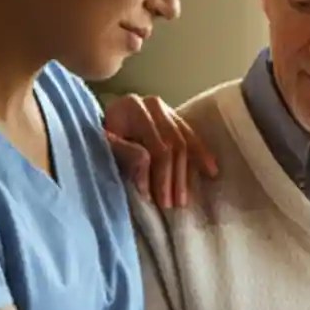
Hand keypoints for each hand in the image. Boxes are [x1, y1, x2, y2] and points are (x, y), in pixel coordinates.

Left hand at [103, 94, 218, 207]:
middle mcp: (154, 105)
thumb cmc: (98, 138)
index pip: (155, 146)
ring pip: (185, 144)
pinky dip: (202, 155)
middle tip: (172, 205)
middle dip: (173, 178)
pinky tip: (211, 172)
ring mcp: (167, 110)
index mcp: (133, 107)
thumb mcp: (104, 145)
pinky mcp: (175, 118)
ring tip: (183, 199)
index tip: (152, 198)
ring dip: (186, 174)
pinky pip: (193, 137)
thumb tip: (146, 164)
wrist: (100, 124)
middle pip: (173, 145)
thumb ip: (124, 152)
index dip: (158, 174)